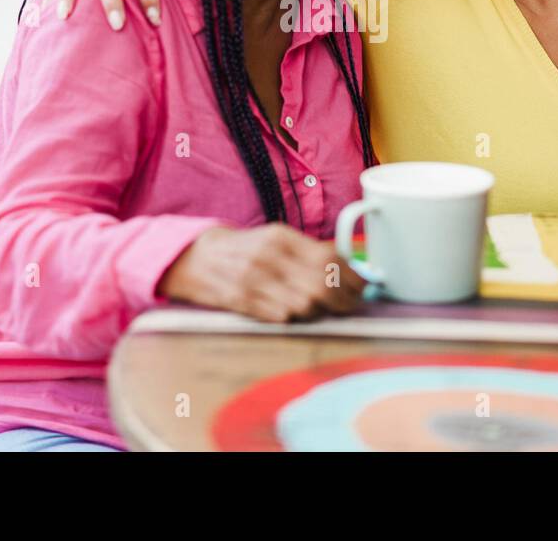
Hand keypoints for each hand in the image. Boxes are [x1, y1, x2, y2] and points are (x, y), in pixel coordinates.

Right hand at [158, 225, 367, 322]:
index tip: (362, 286)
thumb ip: (308, 251)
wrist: (195, 257)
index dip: (352, 276)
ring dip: (319, 312)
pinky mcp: (240, 302)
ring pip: (304, 306)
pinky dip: (294, 319)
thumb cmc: (245, 249)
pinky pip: (281, 318)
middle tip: (350, 305)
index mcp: (281, 237)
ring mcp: (253, 280)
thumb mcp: (275, 239)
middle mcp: (268, 256)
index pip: (330, 258)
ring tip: (322, 310)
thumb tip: (349, 267)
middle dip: (343, 300)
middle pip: (322, 285)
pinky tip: (294, 314)